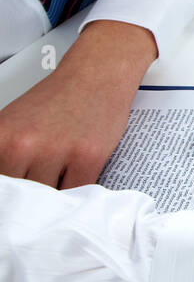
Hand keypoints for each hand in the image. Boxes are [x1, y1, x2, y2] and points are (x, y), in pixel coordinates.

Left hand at [0, 21, 155, 187]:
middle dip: (29, 201)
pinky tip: (75, 183)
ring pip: (48, 200)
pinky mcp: (87, 159)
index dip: (9, 200)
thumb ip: (5, 155)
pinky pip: (76, 193)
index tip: (13, 206)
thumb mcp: (13, 124)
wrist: (96, 75)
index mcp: (0, 137)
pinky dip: (77, 195)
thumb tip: (7, 191)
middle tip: (37, 199)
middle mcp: (23, 146)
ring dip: (54, 200)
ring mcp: (56, 153)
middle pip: (20, 197)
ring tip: (58, 186)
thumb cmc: (59, 99)